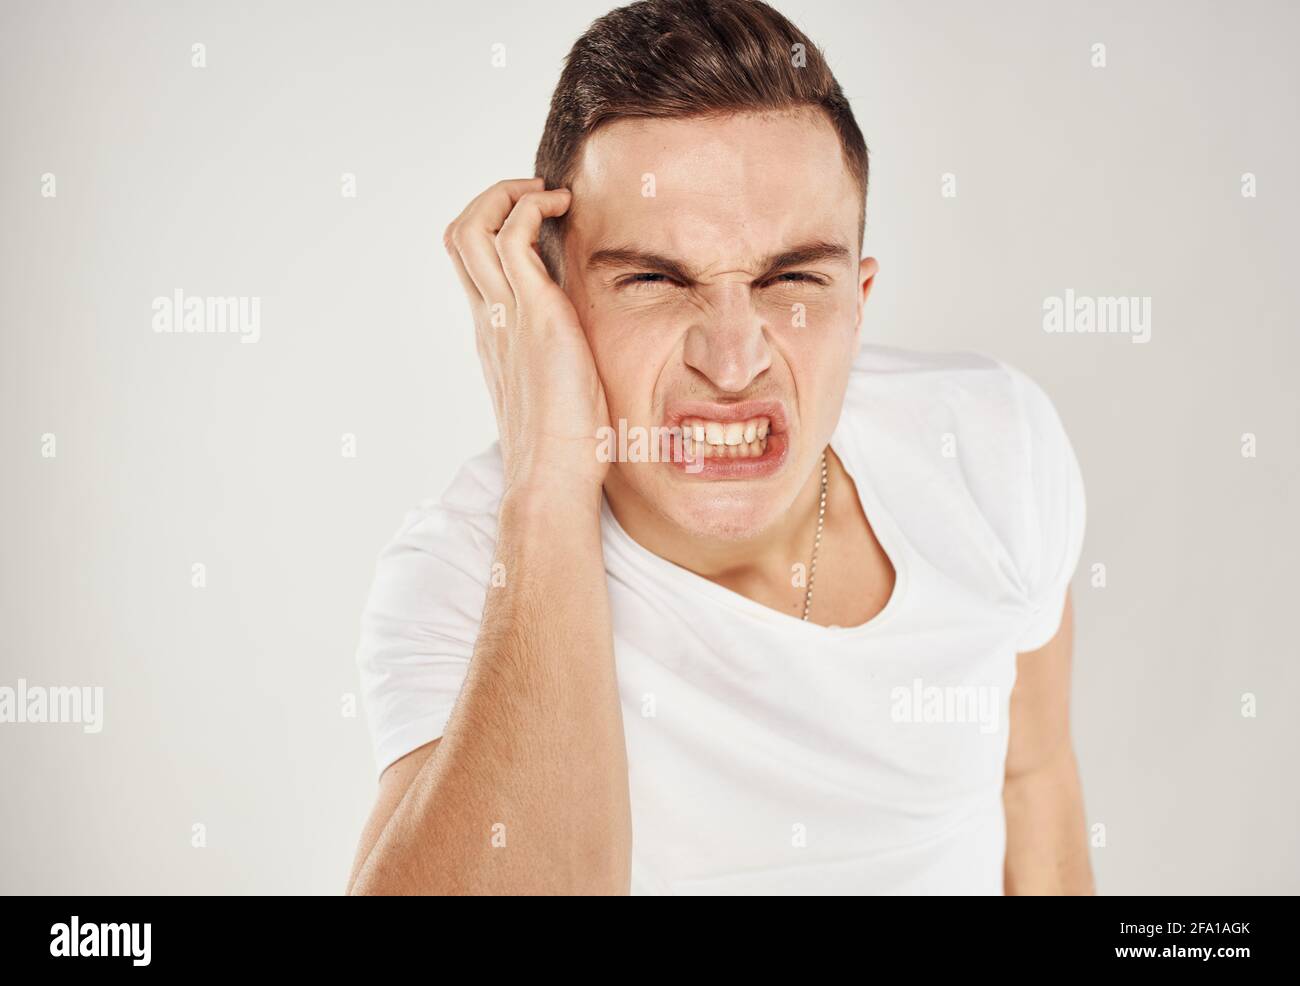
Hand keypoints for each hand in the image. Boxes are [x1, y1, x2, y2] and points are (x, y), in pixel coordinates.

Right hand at [443, 178, 610, 500]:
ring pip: (473, 226)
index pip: (469, 262)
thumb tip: (586, 354)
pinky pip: (514, 236)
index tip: (537, 221)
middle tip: (539, 198)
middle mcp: (489, 319)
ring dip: (509, 194)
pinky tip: (566, 210)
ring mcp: (505, 315)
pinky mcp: (534, 315)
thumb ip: (557, 361)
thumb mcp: (555, 390)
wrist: (552, 477)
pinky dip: (532, 207)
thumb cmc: (564, 448)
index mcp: (493, 335)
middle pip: (458, 235)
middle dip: (494, 198)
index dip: (494, 226)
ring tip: (551, 196)